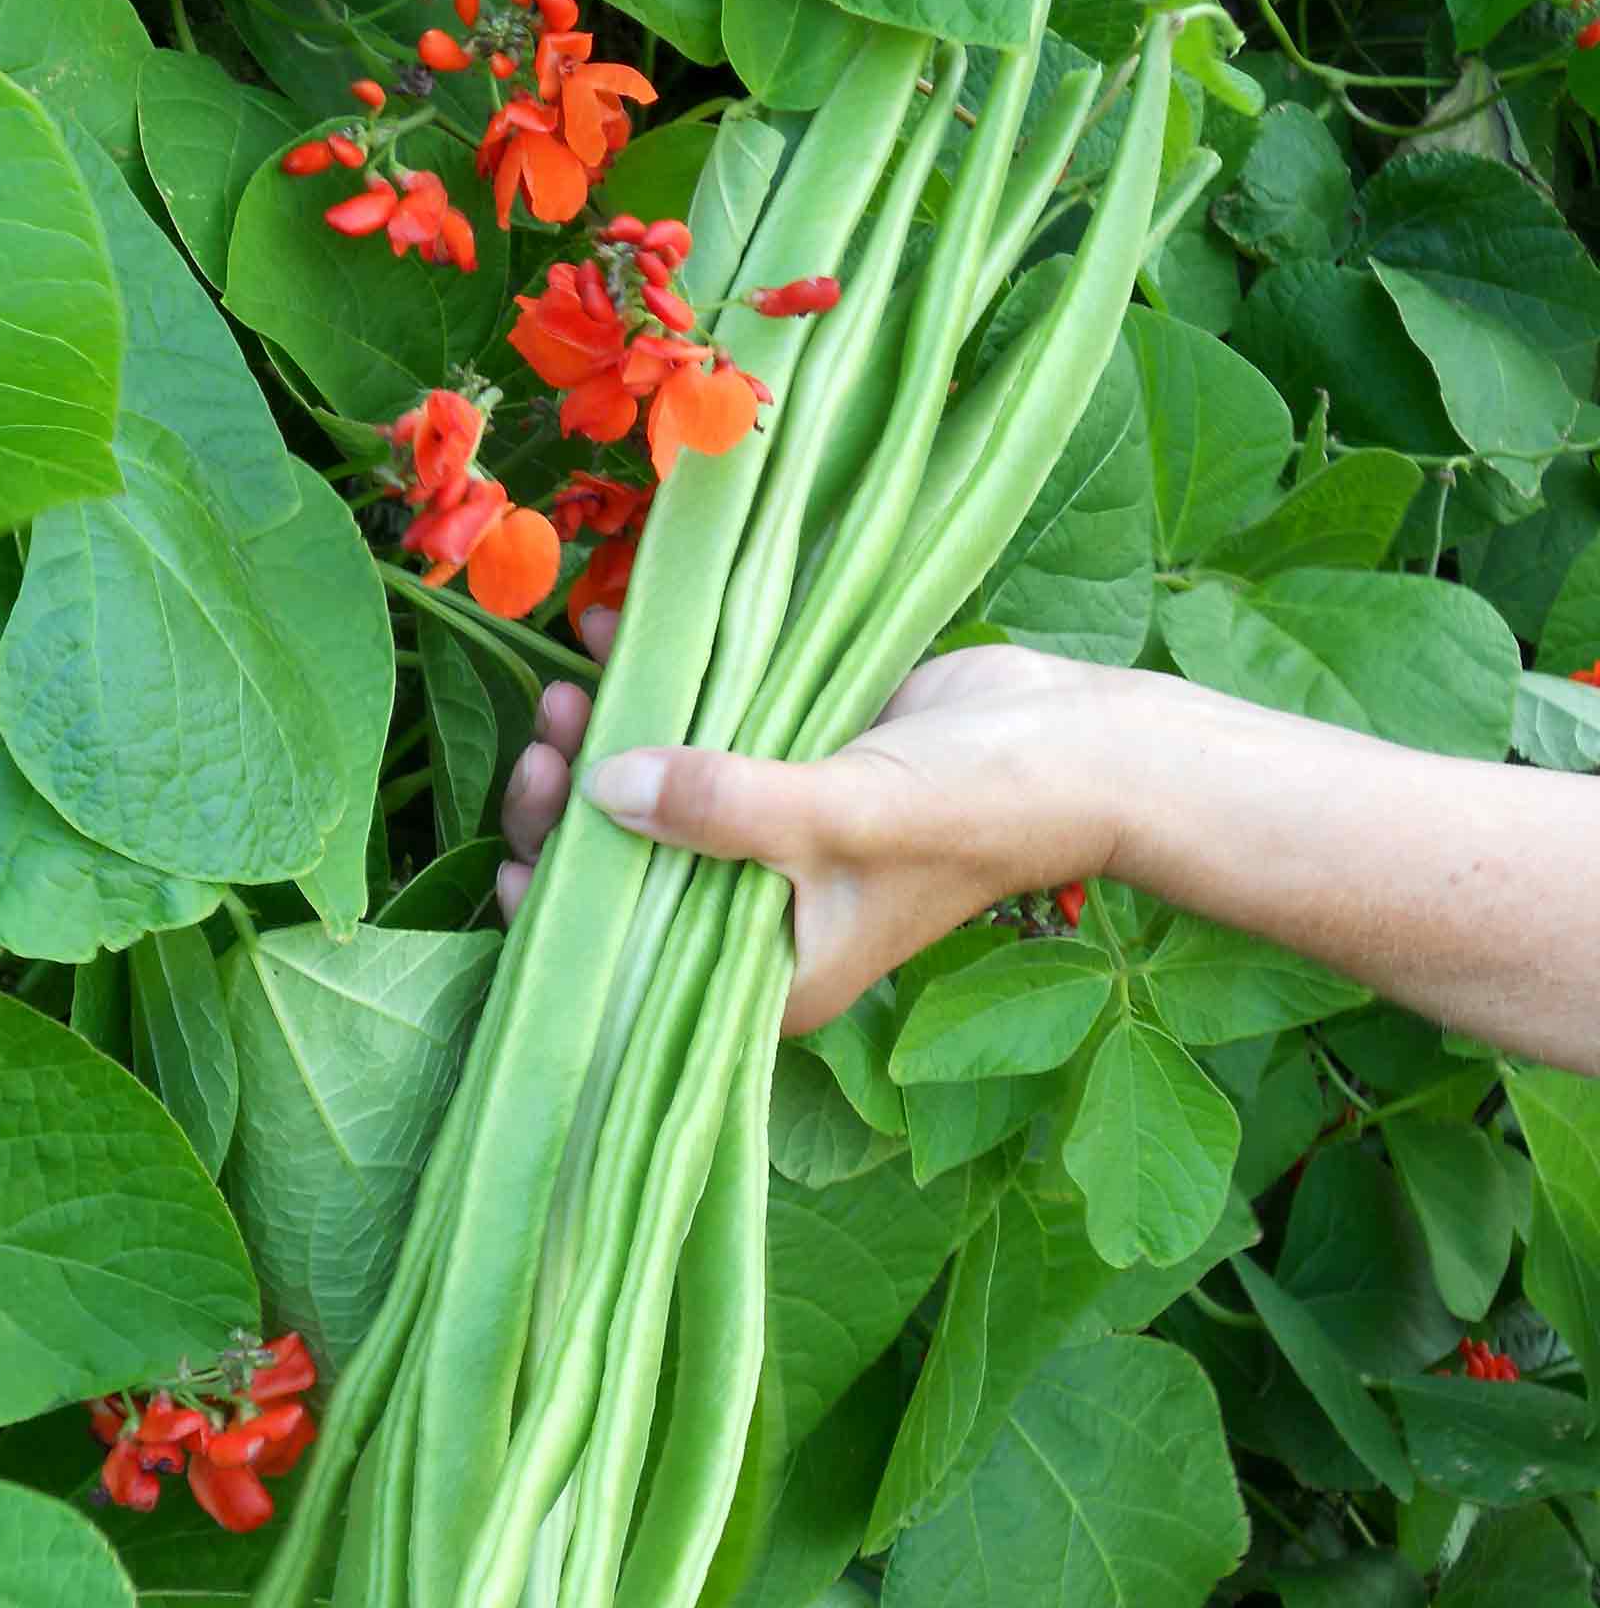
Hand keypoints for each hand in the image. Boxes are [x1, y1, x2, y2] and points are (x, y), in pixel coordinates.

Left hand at [498, 640, 1122, 1033]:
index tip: (525, 851)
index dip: (568, 914)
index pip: (638, 961)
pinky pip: (696, 733)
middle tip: (551, 741)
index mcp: (769, 969)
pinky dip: (656, 692)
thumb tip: (603, 787)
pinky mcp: (781, 760)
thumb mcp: (844, 815)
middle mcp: (755, 912)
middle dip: (573, 812)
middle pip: (629, 873)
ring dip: (602, 745)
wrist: (1083, 740)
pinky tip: (611, 638)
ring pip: (650, 798)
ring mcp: (767, 834)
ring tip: (570, 689)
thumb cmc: (977, 806)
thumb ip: (726, 808)